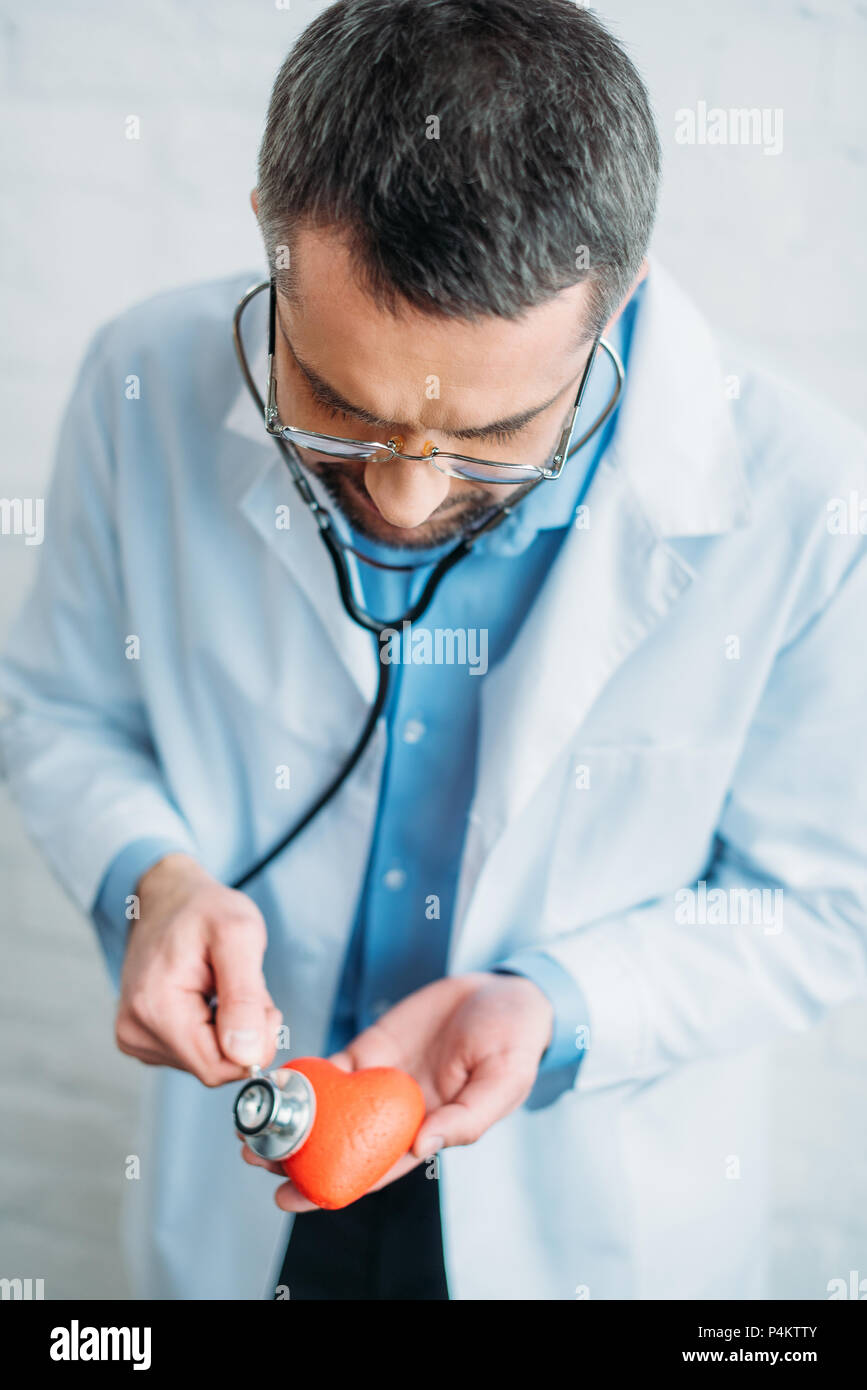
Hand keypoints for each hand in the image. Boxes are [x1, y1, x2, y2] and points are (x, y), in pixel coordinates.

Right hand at [115, 852, 281, 1084]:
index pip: (217, 1068)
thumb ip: (245, 997)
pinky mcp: (141, 1038)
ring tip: (223, 984)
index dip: (254, 1045)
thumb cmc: (203, 909)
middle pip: (212, 1067)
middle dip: (243, 1033)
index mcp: (155, 1009)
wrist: (168, 897)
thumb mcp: (239, 935)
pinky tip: (207, 995)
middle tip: (246, 986)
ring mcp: (135, 1037)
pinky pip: (192, 1052)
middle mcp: (135, 1031)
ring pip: (205, 1061)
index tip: (264, 1005)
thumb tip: (246, 1055)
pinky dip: (212, 1029)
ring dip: (229, 1029)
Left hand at [242, 971, 552, 1209]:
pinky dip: (305, 1076)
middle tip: (255, 1159)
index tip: (296, 1197)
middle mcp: (397, 1112)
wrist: (506, 992)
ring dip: (290, 1118)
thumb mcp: (504, 1079)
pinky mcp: (372, 1048)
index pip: (376, 1167)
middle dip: (297, 1156)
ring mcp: (381, 1080)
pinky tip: (276, 1082)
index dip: (336, 1185)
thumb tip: (423, 1148)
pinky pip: (333, 1067)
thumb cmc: (514, 1040)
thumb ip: (468, 1116)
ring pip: (328, 1108)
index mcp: (429, 1129)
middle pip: (340, 1143)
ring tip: (249, 1126)